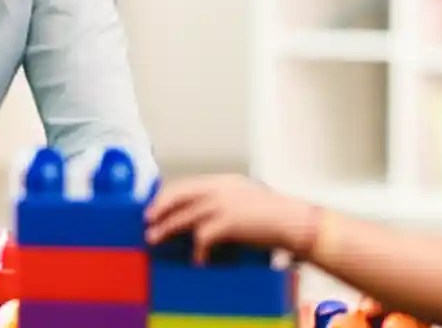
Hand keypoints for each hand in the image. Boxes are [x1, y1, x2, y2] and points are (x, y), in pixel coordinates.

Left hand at [144, 174, 316, 261]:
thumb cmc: (274, 214)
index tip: (155, 205)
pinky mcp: (227, 222)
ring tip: (155, 239)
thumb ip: (225, 198)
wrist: (293, 221)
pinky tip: (197, 260)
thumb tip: (203, 211)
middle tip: (148, 220)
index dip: (167, 195)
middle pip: (178, 194)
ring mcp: (222, 204)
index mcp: (223, 181)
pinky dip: (197, 251)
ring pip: (183, 216)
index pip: (186, 184)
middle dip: (159, 207)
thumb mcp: (246, 196)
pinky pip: (202, 238)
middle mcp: (219, 188)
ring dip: (167, 229)